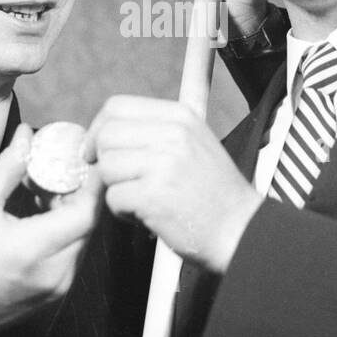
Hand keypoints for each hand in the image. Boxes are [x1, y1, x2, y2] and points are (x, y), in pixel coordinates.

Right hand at [0, 125, 102, 336]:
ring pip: (83, 239)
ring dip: (72, 212)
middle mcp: (56, 271)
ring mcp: (59, 286)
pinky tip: (43, 216)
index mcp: (35, 249)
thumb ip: (8, 169)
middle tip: (62, 169)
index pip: (86, 212)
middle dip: (80, 193)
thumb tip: (26, 137)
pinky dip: (65, 232)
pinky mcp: (56, 293)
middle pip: (88, 223)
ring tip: (47, 190)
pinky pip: (73, 255)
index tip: (85, 160)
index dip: (92, 183)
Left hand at [85, 96, 262, 272]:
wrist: (240, 230)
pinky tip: (145, 216)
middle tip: (116, 181)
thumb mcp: (194, 143)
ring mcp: (163, 164)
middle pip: (106, 136)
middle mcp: (172, 134)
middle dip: (102, 162)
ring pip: (106, 168)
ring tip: (139, 200)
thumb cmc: (214, 193)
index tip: (97, 150)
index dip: (99, 129)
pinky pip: (113, 198)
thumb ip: (155, 132)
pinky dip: (123, 212)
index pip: (117, 107)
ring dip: (115, 189)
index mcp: (180, 117)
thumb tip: (105, 133)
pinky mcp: (153, 195)